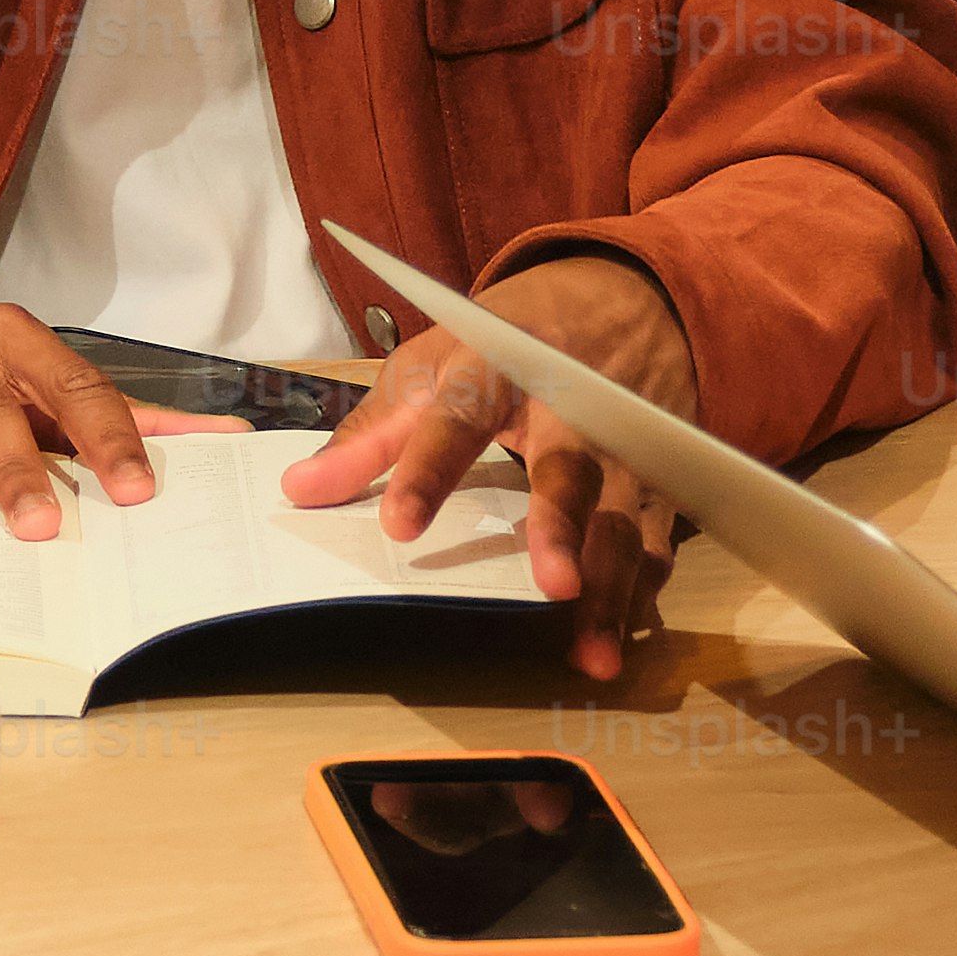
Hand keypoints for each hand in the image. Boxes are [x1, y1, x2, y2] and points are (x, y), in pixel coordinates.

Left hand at [287, 254, 698, 679]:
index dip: (427, 471)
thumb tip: (299, 491)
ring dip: (611, 589)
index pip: (458, 418)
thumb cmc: (504, 346)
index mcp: (501, 367)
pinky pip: (653, 546)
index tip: (399, 526)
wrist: (615, 303)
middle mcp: (572, 408)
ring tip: (592, 652)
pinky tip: (615, 645)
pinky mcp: (657, 484)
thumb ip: (370, 433)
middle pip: (570, 468)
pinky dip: (638, 598)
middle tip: (553, 586)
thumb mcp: (430, 366)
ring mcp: (625, 448)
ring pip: (624, 520)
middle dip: (561, 525)